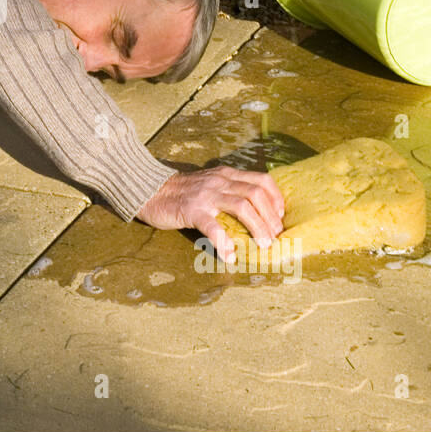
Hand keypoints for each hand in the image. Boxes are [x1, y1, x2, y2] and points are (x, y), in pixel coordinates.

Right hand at [135, 166, 285, 262]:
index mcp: (226, 175)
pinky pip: (213, 227)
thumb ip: (228, 191)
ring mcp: (206, 195)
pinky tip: (229, 256)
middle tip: (275, 236)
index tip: (281, 217)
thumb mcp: (209, 184)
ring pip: (242, 207)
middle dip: (271, 217)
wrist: (149, 189)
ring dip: (257, 228)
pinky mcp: (191, 210)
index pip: (261, 180)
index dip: (276, 199)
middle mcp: (220, 181)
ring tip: (263, 245)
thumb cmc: (181, 192)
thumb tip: (253, 213)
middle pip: (256, 194)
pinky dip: (224, 243)